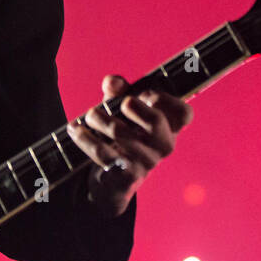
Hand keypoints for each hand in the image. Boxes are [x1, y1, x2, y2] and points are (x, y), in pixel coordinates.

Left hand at [66, 74, 192, 216]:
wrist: (111, 177)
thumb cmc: (121, 132)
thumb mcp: (120, 108)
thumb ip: (119, 90)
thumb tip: (113, 82)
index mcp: (169, 126)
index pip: (184, 114)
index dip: (166, 100)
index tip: (146, 94)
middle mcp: (163, 145)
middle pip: (155, 120)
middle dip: (131, 106)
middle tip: (118, 104)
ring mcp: (147, 163)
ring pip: (121, 134)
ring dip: (99, 120)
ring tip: (89, 116)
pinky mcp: (127, 177)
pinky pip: (104, 154)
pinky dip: (86, 139)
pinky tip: (76, 130)